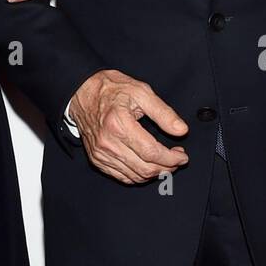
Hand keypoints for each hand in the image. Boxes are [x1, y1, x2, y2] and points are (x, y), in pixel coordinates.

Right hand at [68, 69, 188, 182]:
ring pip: (135, 176)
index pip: (151, 152)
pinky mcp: (97, 159)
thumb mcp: (140, 92)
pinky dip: (139, 175)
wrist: (82, 92)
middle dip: (167, 168)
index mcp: (119, 124)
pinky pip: (122, 177)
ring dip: (155, 173)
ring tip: (165, 161)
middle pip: (145, 168)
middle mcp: (107, 142)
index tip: (183, 155)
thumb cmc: (110, 88)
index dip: (171, 158)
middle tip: (177, 159)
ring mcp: (101, 153)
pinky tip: (148, 165)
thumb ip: (163, 112)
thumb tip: (181, 130)